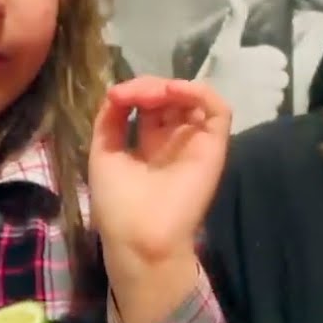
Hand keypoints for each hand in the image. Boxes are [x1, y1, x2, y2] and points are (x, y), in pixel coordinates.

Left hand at [90, 76, 230, 274]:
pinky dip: (200, 92)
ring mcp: (196, 143)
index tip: (115, 96)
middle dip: (149, 86)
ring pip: (194, 98)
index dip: (134, 91)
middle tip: (132, 95)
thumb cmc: (118, 203)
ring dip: (172, 86)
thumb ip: (111, 119)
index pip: (150, 103)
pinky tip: (175, 92)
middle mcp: (176, 141)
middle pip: (170, 97)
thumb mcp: (104, 152)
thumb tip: (118, 92)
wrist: (139, 235)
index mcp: (150, 144)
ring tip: (153, 94)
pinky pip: (219, 110)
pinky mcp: (215, 147)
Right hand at [196, 0, 285, 131]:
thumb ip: (234, 15)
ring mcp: (275, 100)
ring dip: (264, 96)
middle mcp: (276, 77)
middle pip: (280, 77)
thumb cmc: (212, 75)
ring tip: (243, 98)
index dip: (263, 63)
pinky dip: (261, 113)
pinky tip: (245, 112)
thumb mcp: (223, 43)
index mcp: (268, 57)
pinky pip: (272, 113)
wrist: (202, 115)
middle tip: (242, 83)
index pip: (278, 59)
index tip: (245, 68)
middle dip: (266, 79)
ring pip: (277, 95)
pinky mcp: (270, 119)